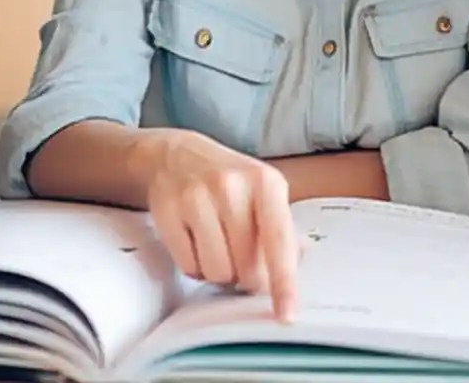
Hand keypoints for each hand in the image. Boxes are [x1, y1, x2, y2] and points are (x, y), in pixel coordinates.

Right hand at [130, 129, 298, 322]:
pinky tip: (196, 244)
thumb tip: (299, 262)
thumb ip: (284, 229)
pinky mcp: (168, 210)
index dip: (284, 282)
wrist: (177, 155)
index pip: (279, 241)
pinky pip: (189, 266)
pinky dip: (196, 266)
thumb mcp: (264, 192)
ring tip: (218, 247)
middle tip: (240, 255)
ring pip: (217, 271)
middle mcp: (231, 186)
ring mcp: (196, 197)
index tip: (286, 313)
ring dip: (220, 272)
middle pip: (246, 266)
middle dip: (246, 274)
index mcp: (266, 183)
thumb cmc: (229, 180)